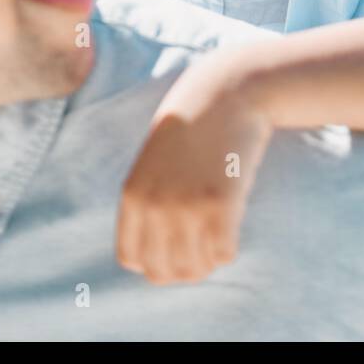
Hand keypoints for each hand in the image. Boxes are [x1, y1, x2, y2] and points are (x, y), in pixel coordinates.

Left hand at [117, 54, 272, 284]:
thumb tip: (155, 254)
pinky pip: (224, 254)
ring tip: (217, 238)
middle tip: (202, 249)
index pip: (131, 259)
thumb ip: (148, 200)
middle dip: (184, 268)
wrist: (227, 92)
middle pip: (162, 271)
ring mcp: (186, 206)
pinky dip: (229, 248)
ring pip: (195, 269)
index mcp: (132, 194)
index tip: (175, 249)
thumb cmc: (194, 126)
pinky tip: (232, 225)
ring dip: (208, 262)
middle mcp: (154, 205)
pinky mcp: (220, 203)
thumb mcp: (153, 162)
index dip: (155, 262)